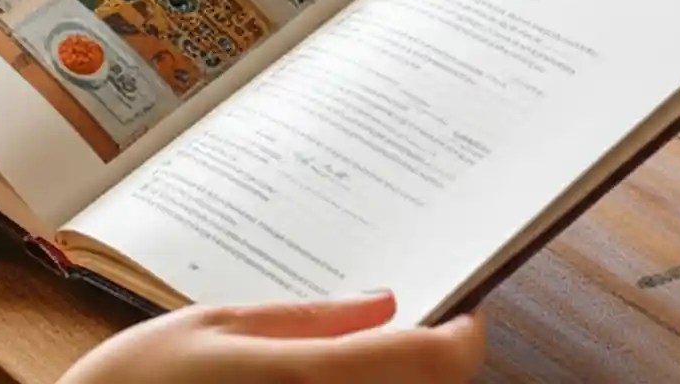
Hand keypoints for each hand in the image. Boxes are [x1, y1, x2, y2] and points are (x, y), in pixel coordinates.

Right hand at [57, 290, 486, 383]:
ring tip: (370, 351)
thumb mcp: (214, 326)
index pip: (437, 361)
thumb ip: (309, 318)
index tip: (463, 311)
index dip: (465, 335)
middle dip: (435, 360)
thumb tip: (384, 302)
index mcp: (309, 378)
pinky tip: (337, 378)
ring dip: (405, 382)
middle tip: (416, 324)